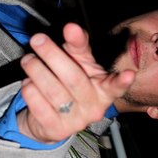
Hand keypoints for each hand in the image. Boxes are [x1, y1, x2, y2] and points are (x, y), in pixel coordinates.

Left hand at [17, 22, 134, 142]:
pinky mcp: (57, 130)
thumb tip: (72, 27)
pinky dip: (29, 89)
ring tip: (28, 59)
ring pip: (52, 91)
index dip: (121, 81)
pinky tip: (28, 81)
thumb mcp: (78, 62)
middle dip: (52, 55)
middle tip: (37, 39)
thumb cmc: (69, 83)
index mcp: (104, 90)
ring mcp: (76, 122)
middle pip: (73, 78)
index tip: (129, 74)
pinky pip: (39, 106)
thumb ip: (77, 44)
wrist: (50, 118)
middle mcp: (94, 108)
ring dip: (36, 70)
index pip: (115, 86)